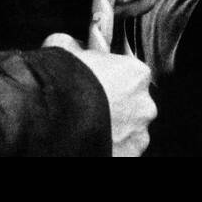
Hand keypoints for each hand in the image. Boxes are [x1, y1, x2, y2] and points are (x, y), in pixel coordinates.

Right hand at [43, 34, 155, 156]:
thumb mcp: (64, 49)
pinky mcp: (130, 158)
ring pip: (129, 131)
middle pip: (132, 104)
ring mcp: (139, 136)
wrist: (55, 123)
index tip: (94, 83)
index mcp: (137, 73)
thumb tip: (73, 42)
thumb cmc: (64, 82)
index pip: (130, 73)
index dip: (110, 77)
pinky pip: (122, 150)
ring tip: (87, 127)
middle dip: (115, 107)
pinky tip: (89, 142)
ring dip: (113, 130)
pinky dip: (109, 148)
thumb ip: (74, 43)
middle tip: (88, 108)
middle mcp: (146, 105)